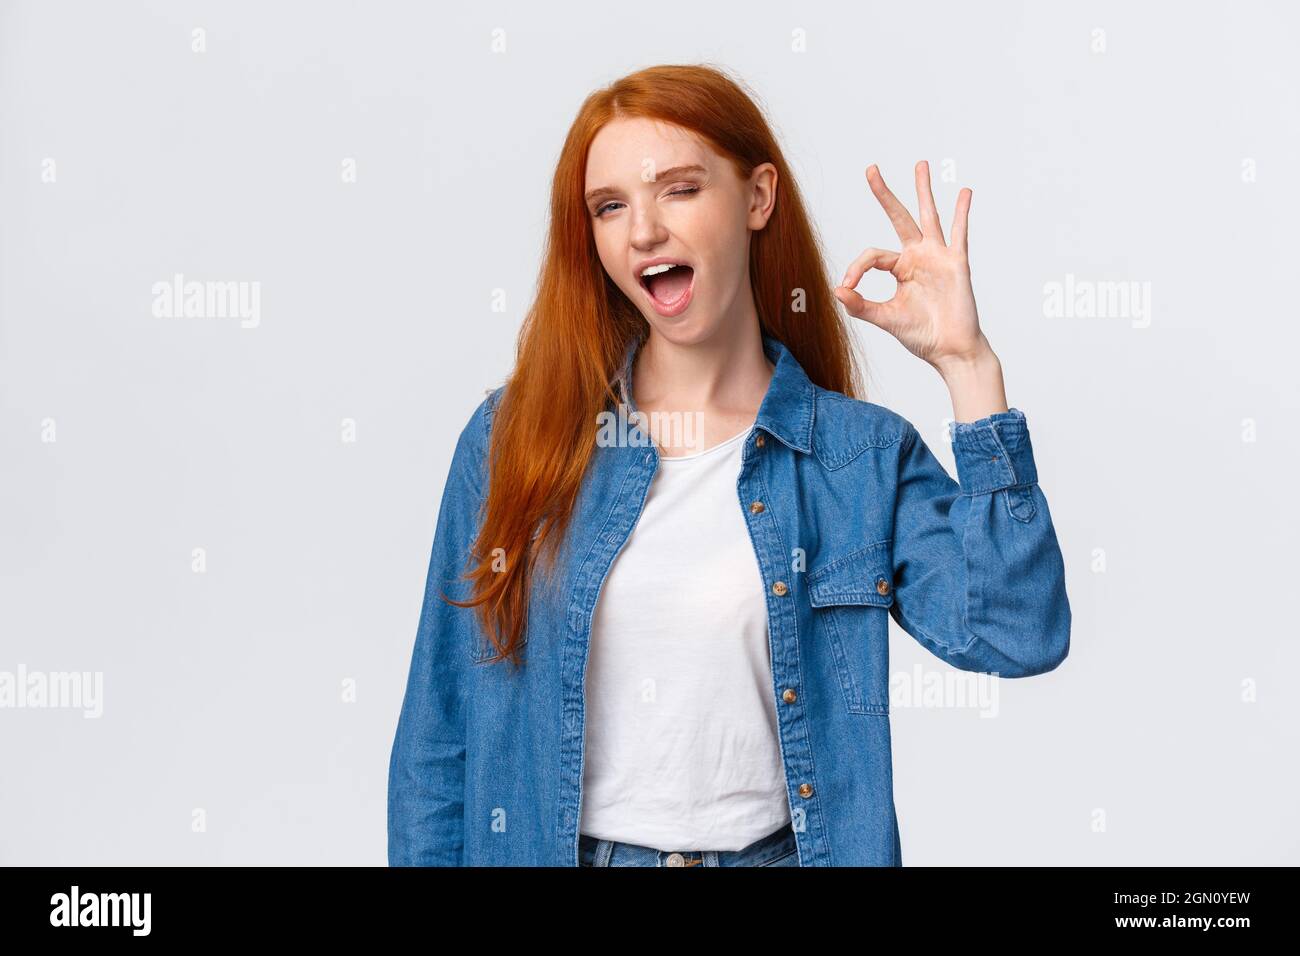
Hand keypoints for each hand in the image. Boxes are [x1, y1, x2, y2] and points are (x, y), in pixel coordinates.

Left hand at [834, 161, 991, 372]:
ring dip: (923, 190)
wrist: (950, 349)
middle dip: (884, 194)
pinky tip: (964, 192)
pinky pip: (959, 233)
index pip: (873, 255)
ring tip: (919, 164)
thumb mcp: (885, 318)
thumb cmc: (921, 335)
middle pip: (898, 217)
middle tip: (870, 169)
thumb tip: (836, 290)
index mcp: (900, 268)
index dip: (857, 267)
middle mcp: (918, 257)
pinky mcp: (956, 263)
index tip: (849, 285)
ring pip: (928, 216)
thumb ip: (860, 306)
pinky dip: (962, 213)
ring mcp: (938, 256)